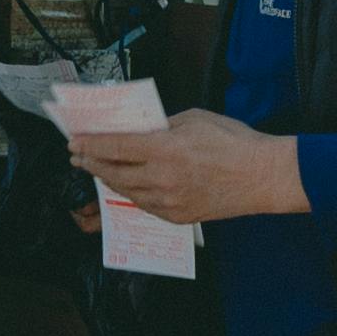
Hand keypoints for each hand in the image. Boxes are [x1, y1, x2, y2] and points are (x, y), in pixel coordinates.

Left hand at [58, 100, 307, 229]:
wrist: (263, 177)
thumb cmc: (234, 142)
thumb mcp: (195, 119)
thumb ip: (163, 126)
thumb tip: (141, 130)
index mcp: (164, 149)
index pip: (114, 146)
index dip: (89, 143)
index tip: (74, 140)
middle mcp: (161, 178)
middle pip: (113, 172)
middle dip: (90, 163)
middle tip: (78, 155)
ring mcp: (168, 201)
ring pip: (126, 191)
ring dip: (108, 179)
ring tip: (99, 169)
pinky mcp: (178, 216)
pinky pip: (145, 205)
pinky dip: (132, 193)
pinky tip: (128, 185)